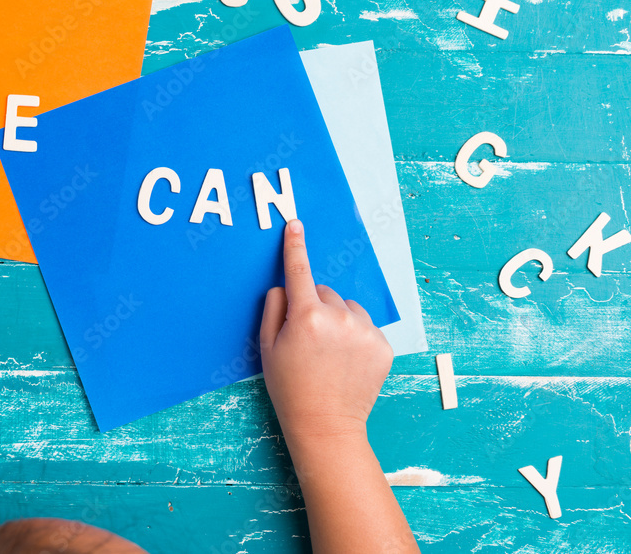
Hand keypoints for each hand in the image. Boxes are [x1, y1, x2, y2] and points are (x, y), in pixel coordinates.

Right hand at [260, 219, 393, 448]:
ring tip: (329, 352)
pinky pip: (365, 325)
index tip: (295, 225)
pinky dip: (355, 336)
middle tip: (307, 339)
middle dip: (314, 306)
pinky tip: (346, 360)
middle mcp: (339, 318)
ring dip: (338, 319)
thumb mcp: (267, 348)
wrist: (326, 425)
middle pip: (324, 292)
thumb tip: (285, 286)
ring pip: (347, 307)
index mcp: (306, 317)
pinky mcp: (383, 345)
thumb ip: (273, 309)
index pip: (298, 271)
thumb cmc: (290, 388)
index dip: (295, 246)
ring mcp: (365, 331)